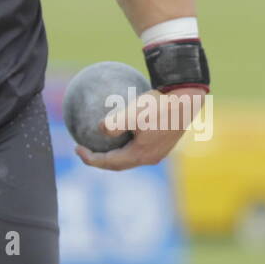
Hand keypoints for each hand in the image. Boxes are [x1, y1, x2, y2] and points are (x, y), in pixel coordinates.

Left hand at [75, 85, 206, 170]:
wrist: (187, 99)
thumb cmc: (159, 105)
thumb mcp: (133, 113)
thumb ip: (114, 124)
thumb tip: (99, 128)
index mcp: (141, 155)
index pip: (110, 163)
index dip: (91, 159)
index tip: (77, 148)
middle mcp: (150, 157)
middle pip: (119, 164)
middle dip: (100, 159)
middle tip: (84, 149)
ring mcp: (158, 151)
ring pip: (130, 156)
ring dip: (113, 152)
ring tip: (99, 141)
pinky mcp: (163, 141)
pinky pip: (138, 145)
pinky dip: (124, 141)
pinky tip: (119, 124)